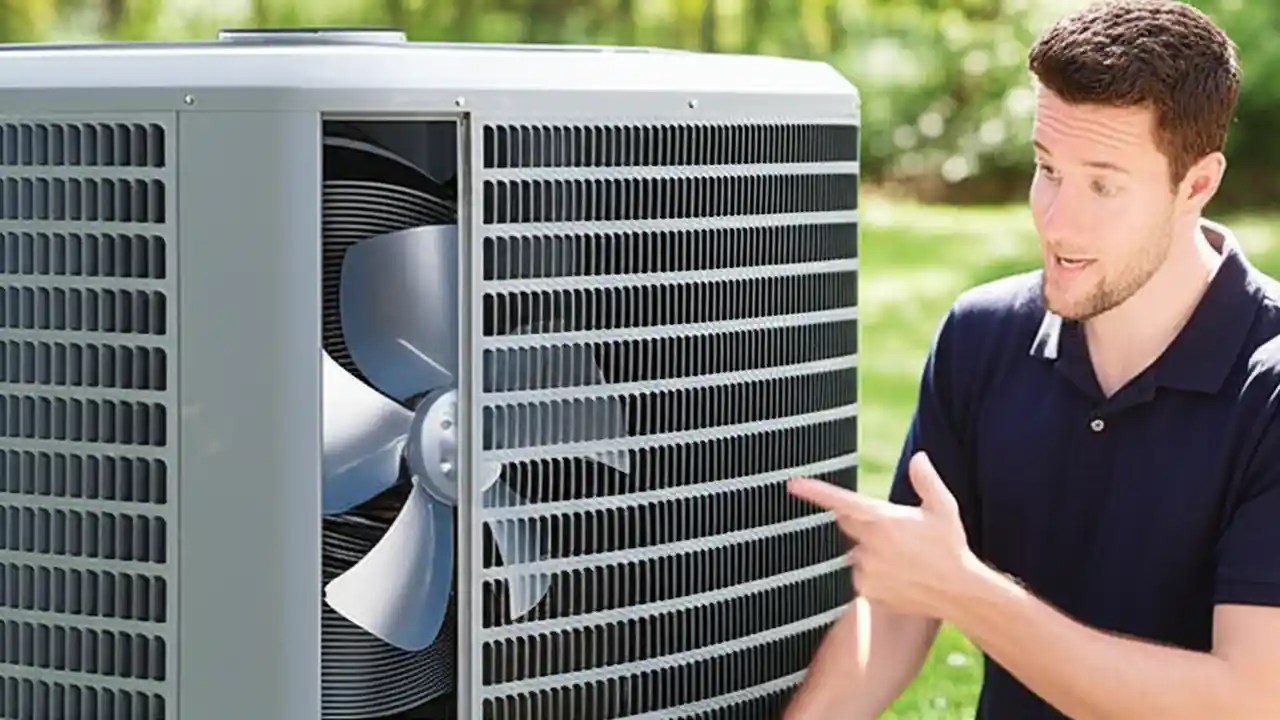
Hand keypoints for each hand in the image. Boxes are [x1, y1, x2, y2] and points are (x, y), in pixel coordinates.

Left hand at [788, 452, 984, 619]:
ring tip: (900, 556)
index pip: (841, 502)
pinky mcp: (867, 591)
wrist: (958, 591)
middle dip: (861, 524)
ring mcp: (866, 570)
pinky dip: (871, 572)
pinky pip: (858, 576)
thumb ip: (926, 480)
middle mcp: (870, 545)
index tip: (792, 485)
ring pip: (853, 553)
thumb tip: (917, 458)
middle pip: (847, 526)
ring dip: (867, 550)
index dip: (814, 492)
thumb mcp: (943, 507)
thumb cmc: (951, 546)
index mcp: (883, 520)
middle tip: (892, 531)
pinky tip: (897, 574)